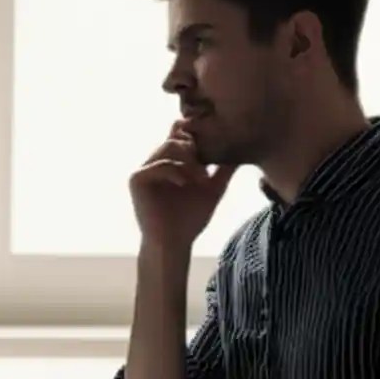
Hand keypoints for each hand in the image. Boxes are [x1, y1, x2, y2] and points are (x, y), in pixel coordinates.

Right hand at [131, 121, 234, 249]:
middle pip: (178, 137)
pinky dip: (175, 171)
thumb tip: (243, 152)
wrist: (174, 243)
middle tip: (206, 176)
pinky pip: (159, 164)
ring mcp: (145, 169)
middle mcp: (156, 162)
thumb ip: (224, 170)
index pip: (182, 135)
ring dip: (189, 162)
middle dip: (197, 152)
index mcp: (171, 161)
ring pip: (170, 146)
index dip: (198, 138)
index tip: (214, 156)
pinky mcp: (136, 179)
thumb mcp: (213, 189)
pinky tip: (185, 184)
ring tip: (200, 180)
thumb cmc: (191, 219)